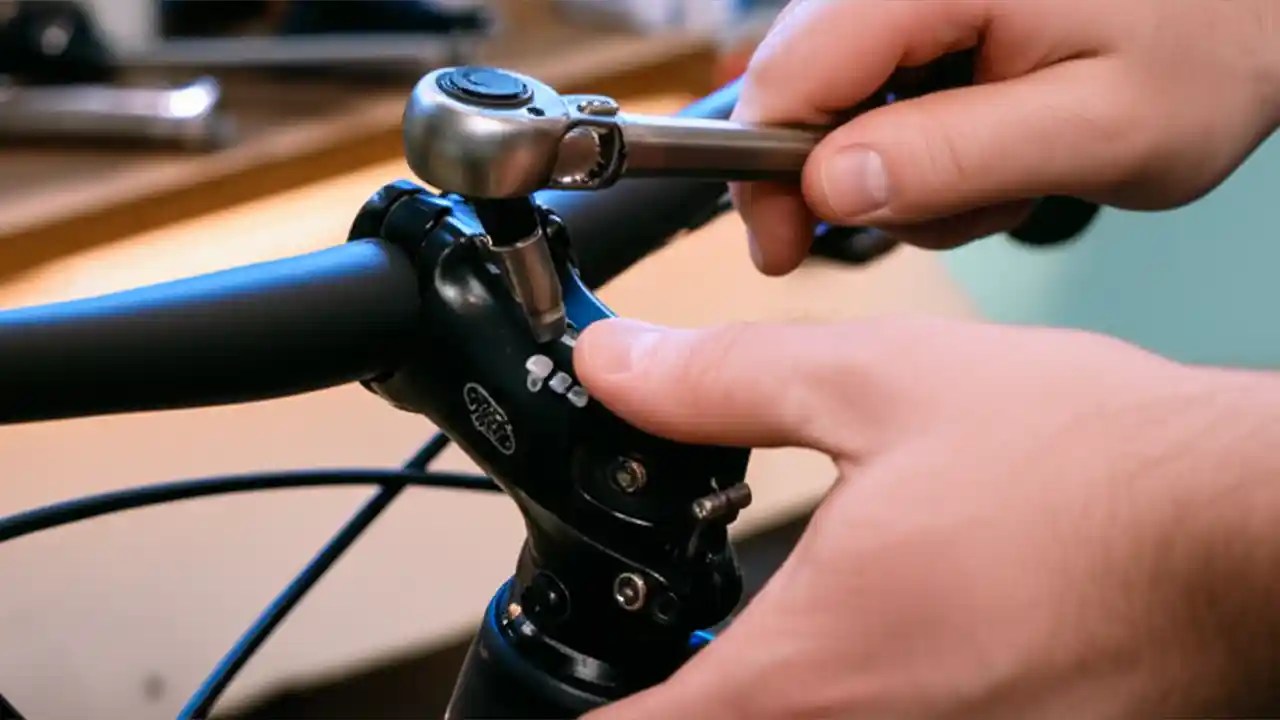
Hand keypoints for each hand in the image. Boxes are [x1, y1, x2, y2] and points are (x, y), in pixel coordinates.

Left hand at [574, 316, 1279, 718]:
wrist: (1247, 530)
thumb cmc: (1093, 467)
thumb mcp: (879, 385)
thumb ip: (724, 382)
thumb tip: (618, 364)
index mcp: (810, 670)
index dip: (590, 708)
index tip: (587, 678)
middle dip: (684, 698)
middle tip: (681, 644)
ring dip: (774, 698)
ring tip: (793, 626)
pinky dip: (859, 699)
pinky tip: (894, 640)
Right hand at [732, 0, 1279, 272]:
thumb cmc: (1213, 48)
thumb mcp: (1097, 129)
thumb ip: (956, 159)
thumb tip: (829, 188)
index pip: (789, 73)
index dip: (767, 172)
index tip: (785, 249)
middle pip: (802, 80)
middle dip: (850, 172)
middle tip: (946, 211)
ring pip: (842, 89)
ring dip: (902, 159)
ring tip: (1002, 170)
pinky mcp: (935, 0)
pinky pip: (884, 76)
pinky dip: (924, 130)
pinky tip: (994, 136)